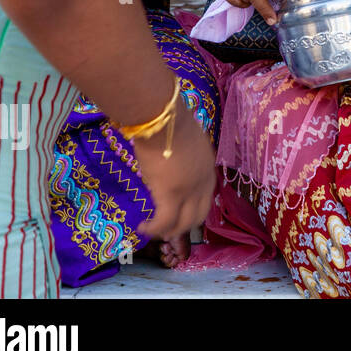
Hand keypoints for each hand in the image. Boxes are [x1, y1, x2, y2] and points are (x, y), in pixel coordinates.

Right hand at [136, 109, 216, 240]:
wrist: (163, 119)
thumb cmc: (170, 125)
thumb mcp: (187, 145)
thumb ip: (185, 160)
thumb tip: (174, 166)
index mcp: (208, 169)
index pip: (205, 199)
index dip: (192, 212)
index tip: (178, 217)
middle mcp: (203, 183)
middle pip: (198, 216)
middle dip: (182, 227)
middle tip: (165, 231)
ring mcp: (189, 190)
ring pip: (183, 224)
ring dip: (167, 231)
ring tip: (151, 230)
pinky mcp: (170, 194)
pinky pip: (164, 222)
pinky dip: (154, 229)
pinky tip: (143, 226)